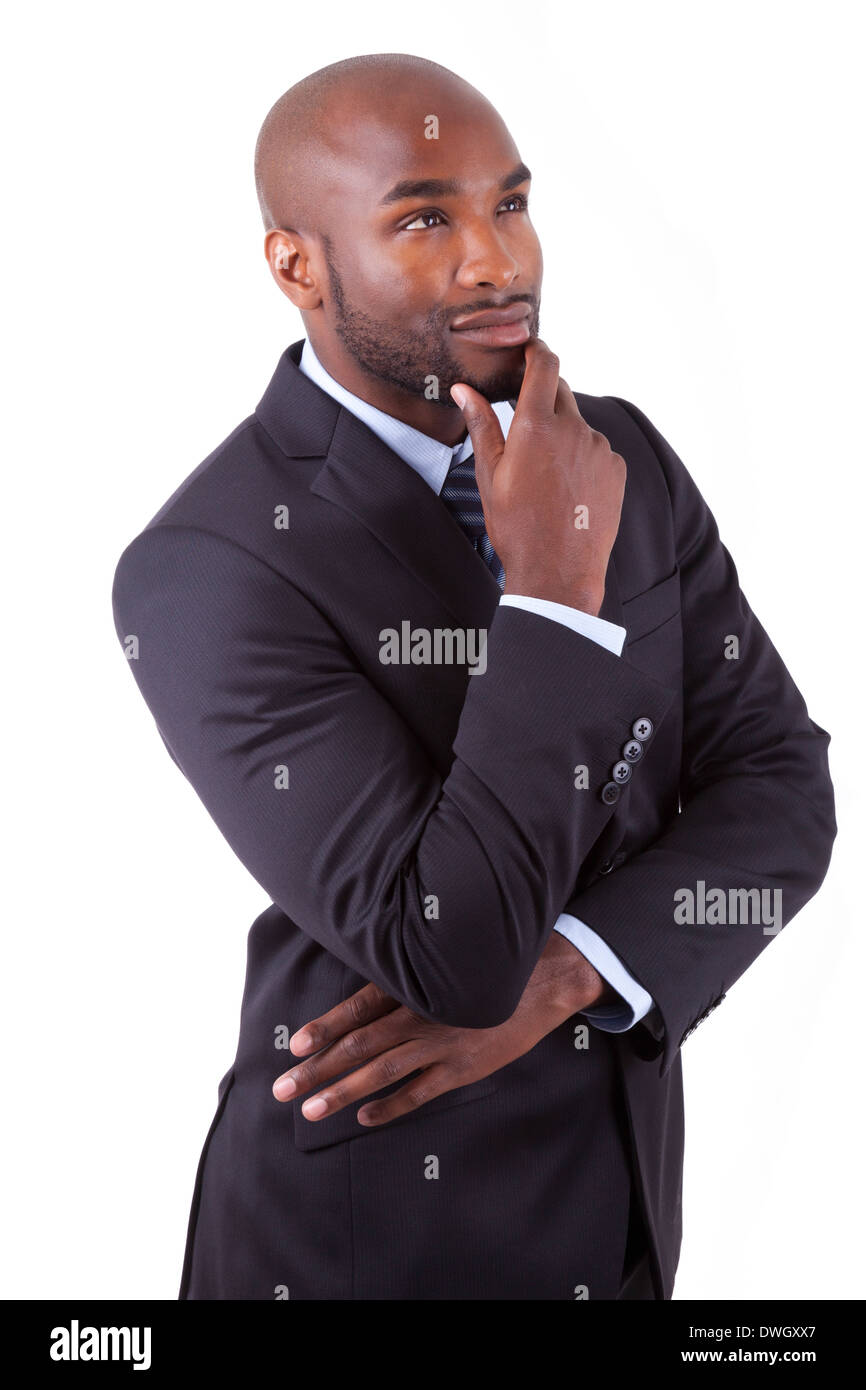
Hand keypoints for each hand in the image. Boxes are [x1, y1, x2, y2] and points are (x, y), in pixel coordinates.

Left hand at [272, 934, 614, 1126]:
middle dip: (316, 1069)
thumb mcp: (444, 957)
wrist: (546, 977)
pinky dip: (391, 1107)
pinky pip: (419, 1092)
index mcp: (413, 984)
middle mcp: (421, 1014)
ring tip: (311, 1110)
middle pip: (358, 1046)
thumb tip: (366, 982)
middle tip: (282, 1089)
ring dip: (342, 1092)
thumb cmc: (489, 962)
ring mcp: (442, 1044)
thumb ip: (407, 971)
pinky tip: (366, 1118)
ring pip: (381, 1072)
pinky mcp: (463, 1067)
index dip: (324, 1026)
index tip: (294, 1044)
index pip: (357, 1008)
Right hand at [449, 338, 625, 613]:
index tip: (530, 347)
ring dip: (562, 435)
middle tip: (525, 425)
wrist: (558, 572)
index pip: (544, 364)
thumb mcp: (490, 476)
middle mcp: (573, 429)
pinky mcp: (615, 468)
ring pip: (577, 425)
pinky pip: (595, 449)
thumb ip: (481, 425)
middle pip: (560, 391)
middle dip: (543, 398)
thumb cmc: (517, 528)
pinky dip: (581, 458)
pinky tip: (566, 489)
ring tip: (545, 477)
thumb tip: (465, 390)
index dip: (536, 349)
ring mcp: (599, 448)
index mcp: (535, 426)